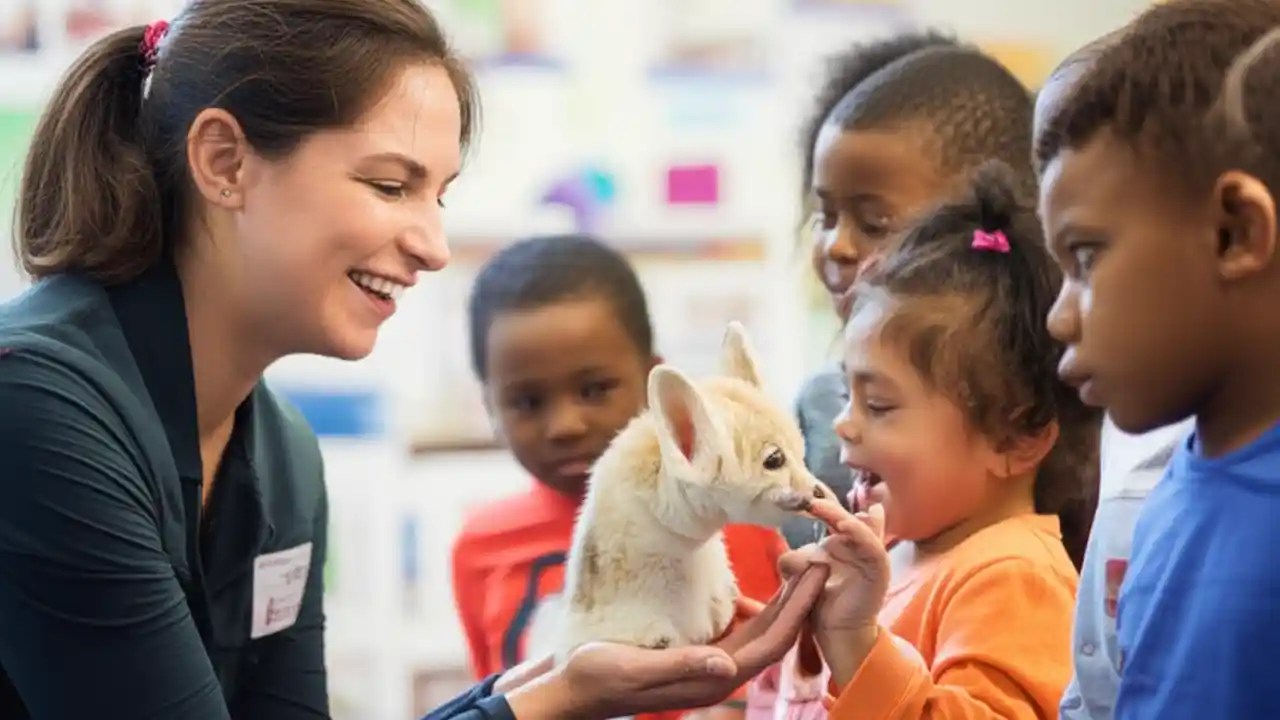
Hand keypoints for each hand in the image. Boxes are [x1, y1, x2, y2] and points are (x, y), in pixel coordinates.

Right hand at [503, 563, 829, 719]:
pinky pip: (743, 629)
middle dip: (802, 599)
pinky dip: (761, 606)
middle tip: (823, 559)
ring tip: (804, 564)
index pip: (772, 643)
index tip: (818, 575)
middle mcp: (722, 672)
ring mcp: (714, 663)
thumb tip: (727, 663)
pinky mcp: (702, 652)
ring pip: (763, 630)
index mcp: (715, 676)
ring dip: (786, 600)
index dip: (798, 609)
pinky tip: (767, 585)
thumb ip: (682, 666)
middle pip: (776, 634)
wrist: (578, 687)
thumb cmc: (600, 674)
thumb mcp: (636, 668)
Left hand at [779, 504, 888, 687]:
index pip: (834, 518)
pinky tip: (844, 525)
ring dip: (840, 517)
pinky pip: (873, 548)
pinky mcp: (879, 571)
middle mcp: (859, 545)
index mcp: (843, 543)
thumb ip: (797, 561)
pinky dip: (861, 534)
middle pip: (845, 519)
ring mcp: (872, 557)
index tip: (802, 499)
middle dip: (828, 509)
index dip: (823, 507)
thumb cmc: (820, 603)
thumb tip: (788, 556)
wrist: (836, 633)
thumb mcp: (805, 577)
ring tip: (820, 507)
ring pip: (858, 529)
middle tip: (809, 502)